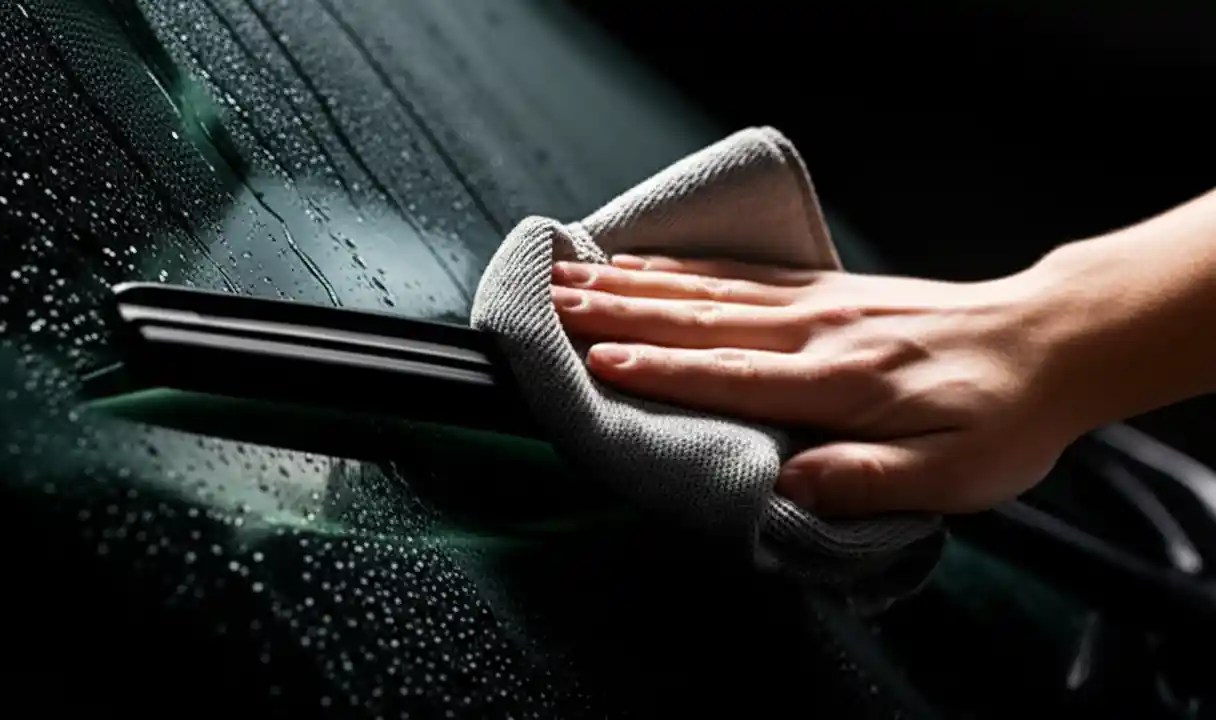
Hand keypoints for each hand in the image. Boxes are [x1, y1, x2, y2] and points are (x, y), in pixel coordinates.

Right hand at [550, 254, 1084, 517]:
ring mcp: (817, 301)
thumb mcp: (954, 473)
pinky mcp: (826, 287)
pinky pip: (741, 271)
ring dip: (636, 281)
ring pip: (709, 288)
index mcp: (837, 382)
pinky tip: (647, 261)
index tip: (595, 357)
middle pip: (700, 317)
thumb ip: (868, 479)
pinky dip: (685, 264)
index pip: (729, 373)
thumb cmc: (1000, 414)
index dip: (658, 367)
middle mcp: (815, 332)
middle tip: (552, 301)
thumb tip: (789, 485)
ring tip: (575, 274)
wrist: (1047, 340)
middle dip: (619, 311)